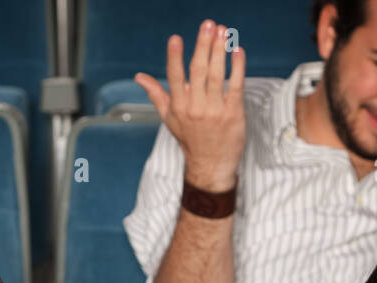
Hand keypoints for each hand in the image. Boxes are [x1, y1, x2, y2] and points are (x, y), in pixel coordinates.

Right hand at [135, 19, 245, 190]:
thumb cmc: (190, 139)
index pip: (175, 77)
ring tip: (223, 31)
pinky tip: (237, 50)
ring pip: (217, 75)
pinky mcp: (233, 113)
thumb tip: (139, 77)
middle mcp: (195, 108)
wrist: (211, 164)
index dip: (175, 58)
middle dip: (203, 45)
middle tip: (208, 24)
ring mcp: (215, 111)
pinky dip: (238, 66)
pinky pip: (236, 85)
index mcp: (179, 107)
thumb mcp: (169, 118)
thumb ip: (156, 94)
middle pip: (199, 71)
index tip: (175, 39)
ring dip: (220, 50)